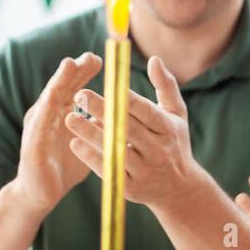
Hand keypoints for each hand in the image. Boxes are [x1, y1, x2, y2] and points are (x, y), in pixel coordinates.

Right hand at [14, 52, 103, 214]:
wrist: (41, 193)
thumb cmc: (65, 166)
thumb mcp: (87, 141)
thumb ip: (98, 124)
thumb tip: (118, 110)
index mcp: (61, 113)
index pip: (73, 87)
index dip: (85, 73)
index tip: (101, 59)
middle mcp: (48, 115)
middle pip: (62, 86)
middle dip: (75, 70)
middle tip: (92, 55)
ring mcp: (38, 127)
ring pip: (50, 98)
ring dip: (60, 80)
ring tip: (69, 64)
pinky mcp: (33, 143)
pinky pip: (41, 123)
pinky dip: (48, 107)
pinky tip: (55, 95)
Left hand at [64, 55, 197, 209]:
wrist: (179, 190)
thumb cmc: (174, 143)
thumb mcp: (177, 115)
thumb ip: (165, 86)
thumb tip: (153, 59)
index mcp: (169, 129)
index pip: (146, 111)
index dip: (125, 98)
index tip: (105, 82)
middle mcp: (159, 151)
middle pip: (128, 129)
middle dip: (103, 111)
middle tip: (79, 95)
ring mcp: (145, 171)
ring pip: (115, 150)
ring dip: (91, 134)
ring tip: (70, 118)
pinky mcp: (131, 189)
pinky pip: (108, 171)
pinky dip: (91, 157)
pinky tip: (74, 143)